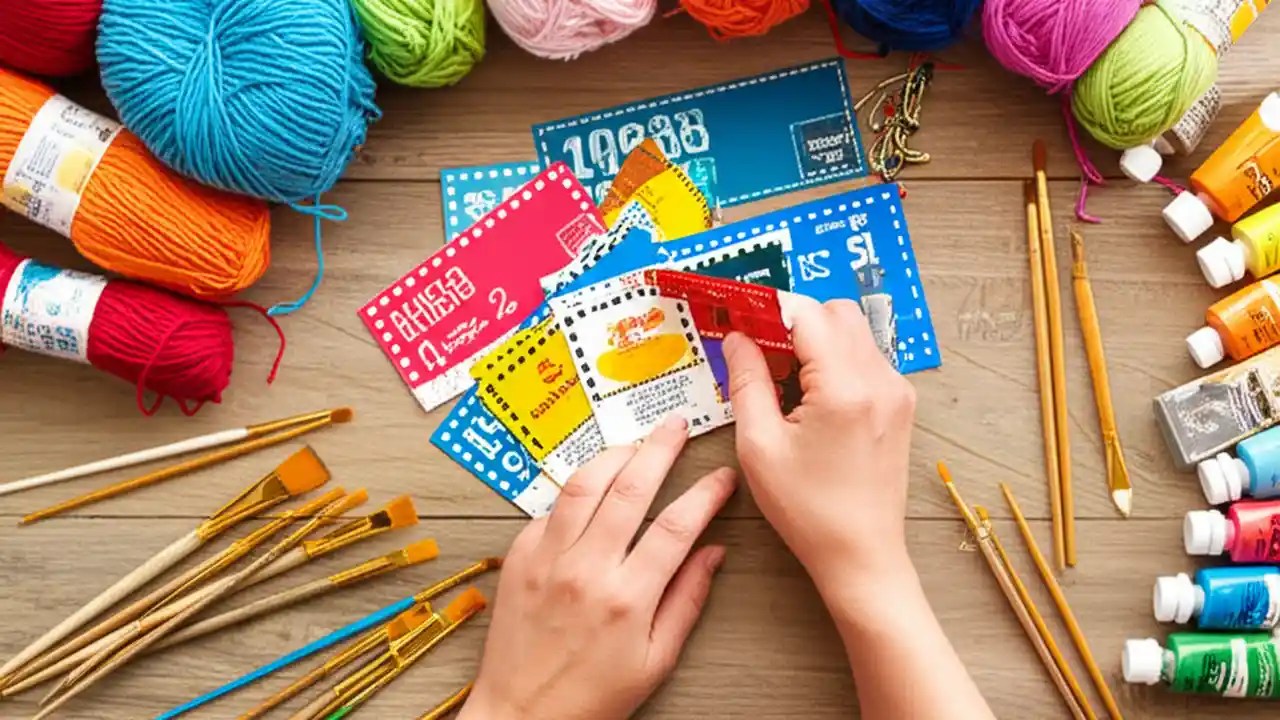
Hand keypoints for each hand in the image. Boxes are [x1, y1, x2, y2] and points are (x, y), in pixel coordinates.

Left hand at [459, 416, 735, 719]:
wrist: (521, 716)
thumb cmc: (590, 698)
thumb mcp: (655, 660)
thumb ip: (687, 601)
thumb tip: (712, 554)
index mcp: (627, 598)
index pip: (677, 526)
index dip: (705, 494)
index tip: (722, 478)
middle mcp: (585, 570)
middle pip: (631, 488)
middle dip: (660, 449)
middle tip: (676, 428)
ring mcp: (547, 559)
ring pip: (584, 485)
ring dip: (614, 456)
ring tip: (635, 443)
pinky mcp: (518, 557)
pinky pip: (551, 508)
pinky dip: (576, 491)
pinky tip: (593, 488)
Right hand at [722, 298, 916, 596]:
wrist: (861, 555)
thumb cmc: (808, 510)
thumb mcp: (759, 446)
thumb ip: (747, 381)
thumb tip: (737, 338)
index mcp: (845, 388)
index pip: (807, 314)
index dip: (769, 309)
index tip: (740, 318)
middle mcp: (880, 380)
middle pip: (836, 313)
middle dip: (794, 321)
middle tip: (759, 349)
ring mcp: (896, 392)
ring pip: (853, 332)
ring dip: (816, 340)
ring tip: (782, 377)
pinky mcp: (900, 405)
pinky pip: (866, 359)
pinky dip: (835, 361)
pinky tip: (809, 395)